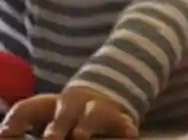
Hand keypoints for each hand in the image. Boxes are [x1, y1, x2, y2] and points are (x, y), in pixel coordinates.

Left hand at [0, 88, 137, 138]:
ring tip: (80, 137)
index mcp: (50, 106)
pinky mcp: (120, 119)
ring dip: (87, 125)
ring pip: (93, 114)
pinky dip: (125, 130)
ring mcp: (98, 110)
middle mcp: (74, 105)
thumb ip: (29, 124)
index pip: (30, 108)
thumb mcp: (49, 117)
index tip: (5, 134)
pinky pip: (124, 123)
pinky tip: (128, 137)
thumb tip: (6, 135)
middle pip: (64, 111)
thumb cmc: (67, 117)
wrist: (105, 98)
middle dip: (57, 126)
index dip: (17, 120)